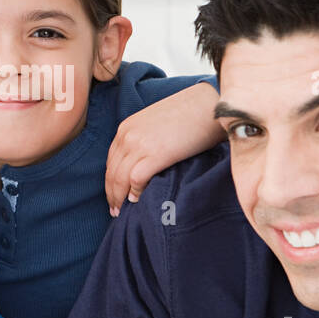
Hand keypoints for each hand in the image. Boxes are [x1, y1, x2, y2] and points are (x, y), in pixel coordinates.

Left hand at [105, 83, 222, 215]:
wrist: (208, 105)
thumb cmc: (188, 114)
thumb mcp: (156, 124)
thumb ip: (144, 140)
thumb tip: (142, 164)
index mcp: (126, 128)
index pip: (111, 161)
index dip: (110, 181)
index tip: (113, 194)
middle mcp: (128, 136)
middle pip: (111, 172)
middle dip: (111, 193)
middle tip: (115, 211)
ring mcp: (140, 144)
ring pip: (119, 178)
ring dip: (119, 198)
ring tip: (122, 212)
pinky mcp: (156, 154)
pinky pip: (136, 179)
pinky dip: (135, 192)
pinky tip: (138, 200)